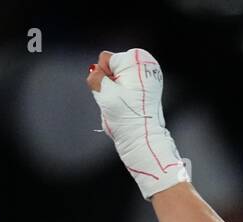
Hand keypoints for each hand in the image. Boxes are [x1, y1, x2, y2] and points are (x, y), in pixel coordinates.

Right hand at [87, 48, 189, 199]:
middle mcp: (146, 64)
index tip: (114, 92)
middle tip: (118, 101)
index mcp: (137, 60)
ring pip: (117, 81)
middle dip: (110, 84)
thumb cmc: (127, 119)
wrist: (143, 141)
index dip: (103, 76)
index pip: (105, 59)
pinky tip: (129, 108)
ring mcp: (148, 78)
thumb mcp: (104, 94)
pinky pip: (126, 90)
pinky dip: (123, 98)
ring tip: (124, 106)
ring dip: (115, 93)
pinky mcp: (147, 90)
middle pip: (112, 70)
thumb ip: (95, 77)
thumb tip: (94, 70)